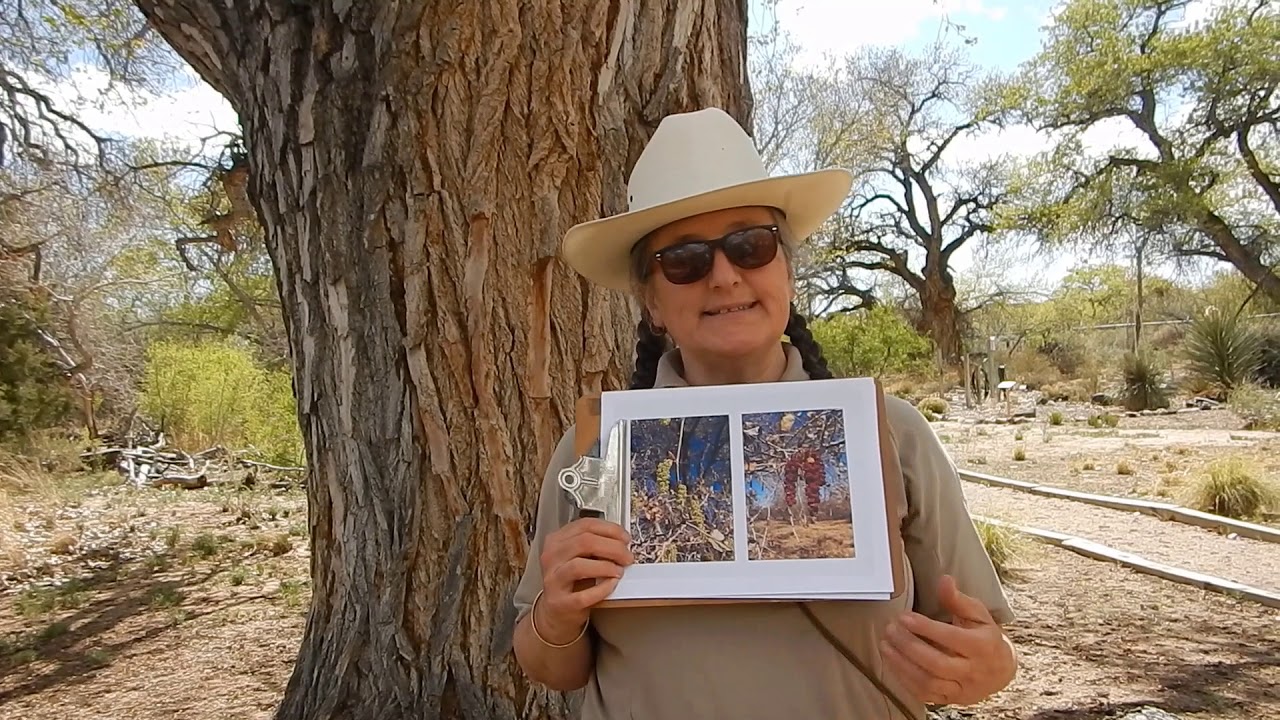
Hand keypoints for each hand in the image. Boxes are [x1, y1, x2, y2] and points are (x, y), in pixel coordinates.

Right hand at [535, 518, 633, 642]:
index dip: (610, 530)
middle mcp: (551, 557)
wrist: (556, 611)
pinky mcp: (560, 603)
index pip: (585, 525)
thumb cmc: (571, 581)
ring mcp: (554, 580)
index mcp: (556, 541)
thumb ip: (594, 544)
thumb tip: (621, 540)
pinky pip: (583, 595)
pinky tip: (612, 585)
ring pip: (579, 566)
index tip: (625, 538)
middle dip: (613, 548)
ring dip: (606, 567)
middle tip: (627, 557)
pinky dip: (602, 589)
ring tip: (619, 571)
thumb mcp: (578, 556)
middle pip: (584, 542)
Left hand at [879, 575, 1015, 705]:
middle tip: (890, 629)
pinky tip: (892, 662)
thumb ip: (958, 599)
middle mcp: (973, 671)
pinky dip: (904, 680)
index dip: (926, 628)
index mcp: (982, 646)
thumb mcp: (978, 614)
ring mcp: (962, 689)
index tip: (904, 617)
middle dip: (909, 646)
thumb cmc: (985, 636)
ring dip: (902, 665)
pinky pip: (925, 695)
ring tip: (885, 645)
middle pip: (937, 663)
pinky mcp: (951, 700)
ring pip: (929, 682)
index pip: (952, 638)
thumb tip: (944, 580)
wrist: (1001, 670)